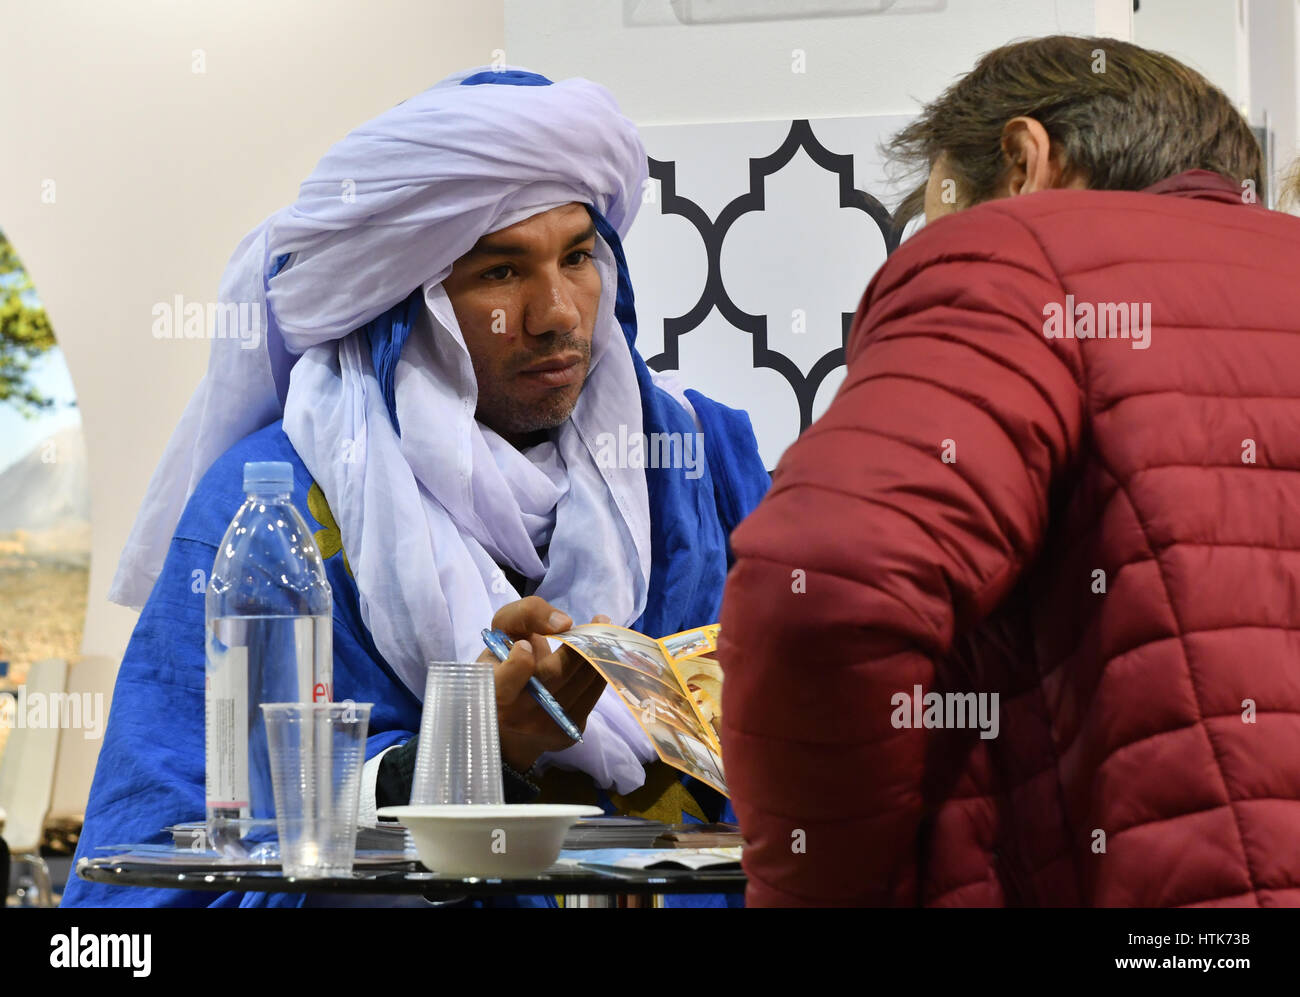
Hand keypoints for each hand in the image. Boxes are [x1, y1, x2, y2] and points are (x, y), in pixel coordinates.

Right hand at [479, 596, 609, 771]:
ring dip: (597, 651)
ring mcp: (545, 726)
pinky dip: (599, 668)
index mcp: (491, 691)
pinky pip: (593, 693)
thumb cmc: (504, 664)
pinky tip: (600, 652)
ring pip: (581, 681)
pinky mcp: (569, 730)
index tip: (526, 643)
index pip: (506, 682)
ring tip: (601, 629)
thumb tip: (564, 624)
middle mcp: (517, 716)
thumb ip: (523, 615)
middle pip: (555, 674)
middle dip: (578, 643)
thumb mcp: (501, 634)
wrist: (512, 720)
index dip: (519, 662)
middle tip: (598, 620)